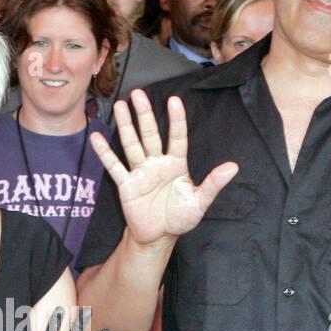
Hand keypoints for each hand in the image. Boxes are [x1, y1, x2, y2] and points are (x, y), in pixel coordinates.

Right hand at [90, 89, 239, 246]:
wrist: (159, 236)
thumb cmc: (180, 218)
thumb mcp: (199, 202)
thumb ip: (213, 184)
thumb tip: (232, 167)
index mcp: (176, 165)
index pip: (177, 137)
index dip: (176, 120)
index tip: (174, 100)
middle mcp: (157, 164)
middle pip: (150, 135)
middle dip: (144, 114)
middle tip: (138, 93)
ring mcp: (140, 172)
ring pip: (132, 144)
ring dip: (126, 126)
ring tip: (120, 106)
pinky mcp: (126, 185)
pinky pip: (115, 166)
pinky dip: (105, 153)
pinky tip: (98, 137)